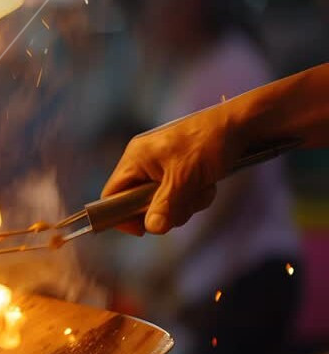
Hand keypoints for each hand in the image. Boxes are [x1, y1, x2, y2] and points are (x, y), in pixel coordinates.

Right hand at [102, 105, 241, 234]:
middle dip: (165, 209)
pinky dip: (194, 196)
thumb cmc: (208, 143)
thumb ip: (166, 205)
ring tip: (202, 188)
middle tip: (184, 204)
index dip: (122, 215)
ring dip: (185, 203)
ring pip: (163, 203)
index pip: (112, 195)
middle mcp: (144, 163)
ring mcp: (162, 168)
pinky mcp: (180, 171)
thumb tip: (152, 229)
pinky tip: (208, 184)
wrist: (241, 125)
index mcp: (135, 159)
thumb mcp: (185, 178)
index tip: (143, 229)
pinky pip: (179, 196)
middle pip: (140, 203)